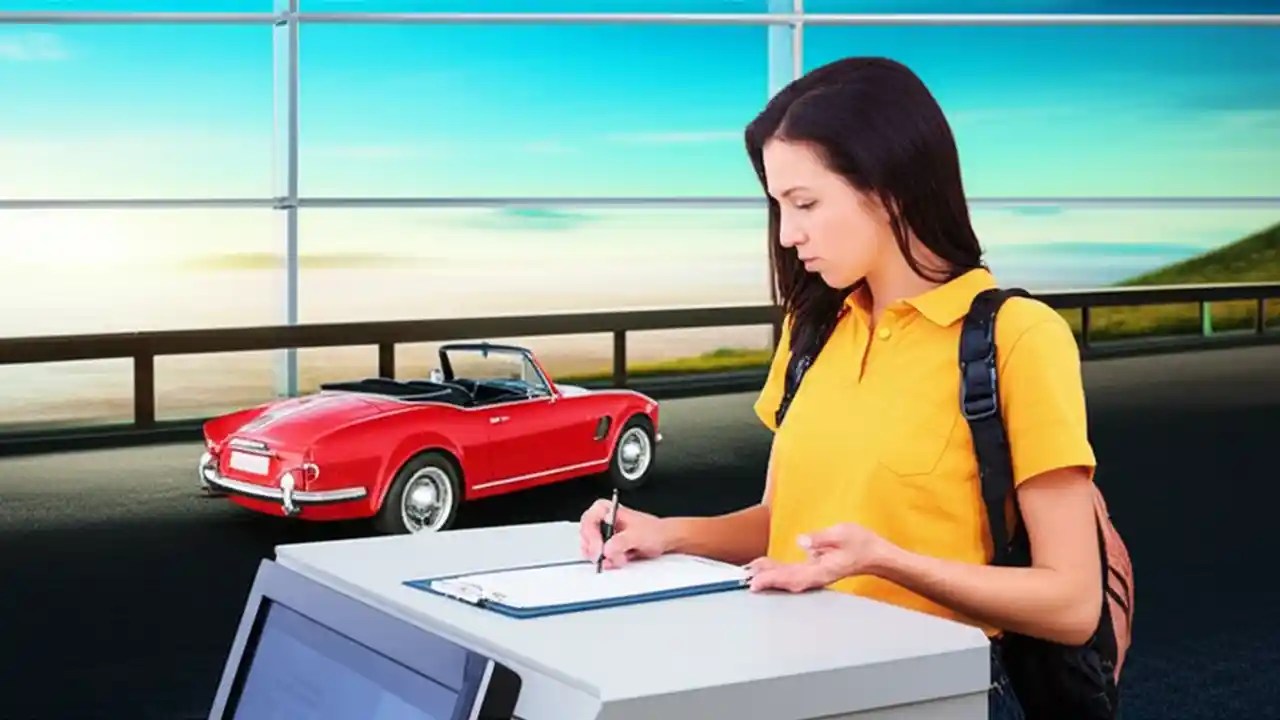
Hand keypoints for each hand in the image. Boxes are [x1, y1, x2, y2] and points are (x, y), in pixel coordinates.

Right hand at [578, 498, 667, 569]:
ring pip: (590, 549)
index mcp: (606, 509)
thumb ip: (621, 541)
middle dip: (597, 549)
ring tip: (620, 557)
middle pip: (586, 536)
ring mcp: (603, 535)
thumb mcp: (637, 535)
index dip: (591, 536)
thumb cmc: (653, 530)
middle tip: (606, 557)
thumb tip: (607, 549)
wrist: (663, 540)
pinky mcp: (606, 548)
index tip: (600, 549)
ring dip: (604, 557)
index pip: (589, 520)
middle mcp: (602, 521)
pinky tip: (619, 560)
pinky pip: (598, 557)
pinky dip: (607, 562)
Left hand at [744, 523, 893, 592]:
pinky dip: (776, 571)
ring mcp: (815, 574)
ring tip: (750, 570)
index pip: (793, 577)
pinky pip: (791, 573)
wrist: (875, 554)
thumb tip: (802, 541)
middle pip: (786, 581)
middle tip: (745, 578)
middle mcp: (816, 576)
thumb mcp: (843, 533)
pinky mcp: (814, 569)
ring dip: (768, 575)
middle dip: (765, 580)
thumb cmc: (862, 544)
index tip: (756, 581)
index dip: (773, 579)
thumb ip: (821, 538)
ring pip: (787, 578)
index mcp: (823, 570)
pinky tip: (765, 566)